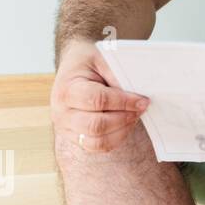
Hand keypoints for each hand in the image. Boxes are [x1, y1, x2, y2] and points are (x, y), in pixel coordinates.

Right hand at [50, 39, 150, 153]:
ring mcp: (65, 128)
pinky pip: (97, 146)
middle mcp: (61, 112)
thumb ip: (117, 75)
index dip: (124, 102)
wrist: (74, 67)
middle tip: (141, 108)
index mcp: (66, 89)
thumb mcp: (102, 58)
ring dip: (122, 130)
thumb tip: (137, 94)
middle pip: (95, 126)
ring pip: (97, 141)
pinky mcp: (74, 137)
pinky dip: (116, 138)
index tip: (143, 100)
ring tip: (134, 115)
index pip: (97, 101)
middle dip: (124, 118)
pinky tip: (126, 123)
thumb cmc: (90, 62)